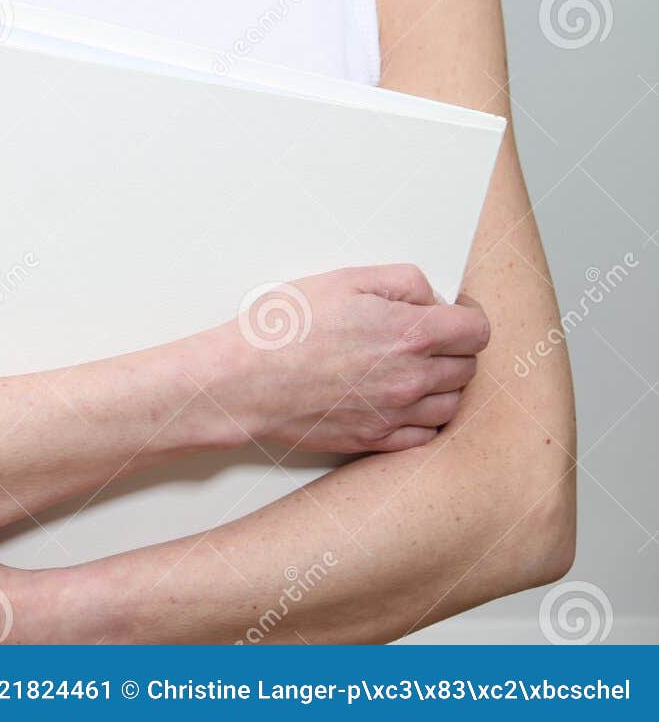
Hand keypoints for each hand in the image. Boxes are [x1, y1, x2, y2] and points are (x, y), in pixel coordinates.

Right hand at [183, 264, 489, 455]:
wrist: (245, 381)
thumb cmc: (285, 327)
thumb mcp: (345, 279)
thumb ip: (402, 281)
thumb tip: (432, 297)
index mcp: (408, 333)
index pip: (477, 332)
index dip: (469, 318)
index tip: (456, 315)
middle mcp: (410, 379)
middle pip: (468, 368)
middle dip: (455, 348)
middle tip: (428, 336)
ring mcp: (395, 416)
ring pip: (452, 405)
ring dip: (444, 384)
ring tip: (415, 367)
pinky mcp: (376, 441)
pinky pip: (426, 436)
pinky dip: (425, 418)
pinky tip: (402, 399)